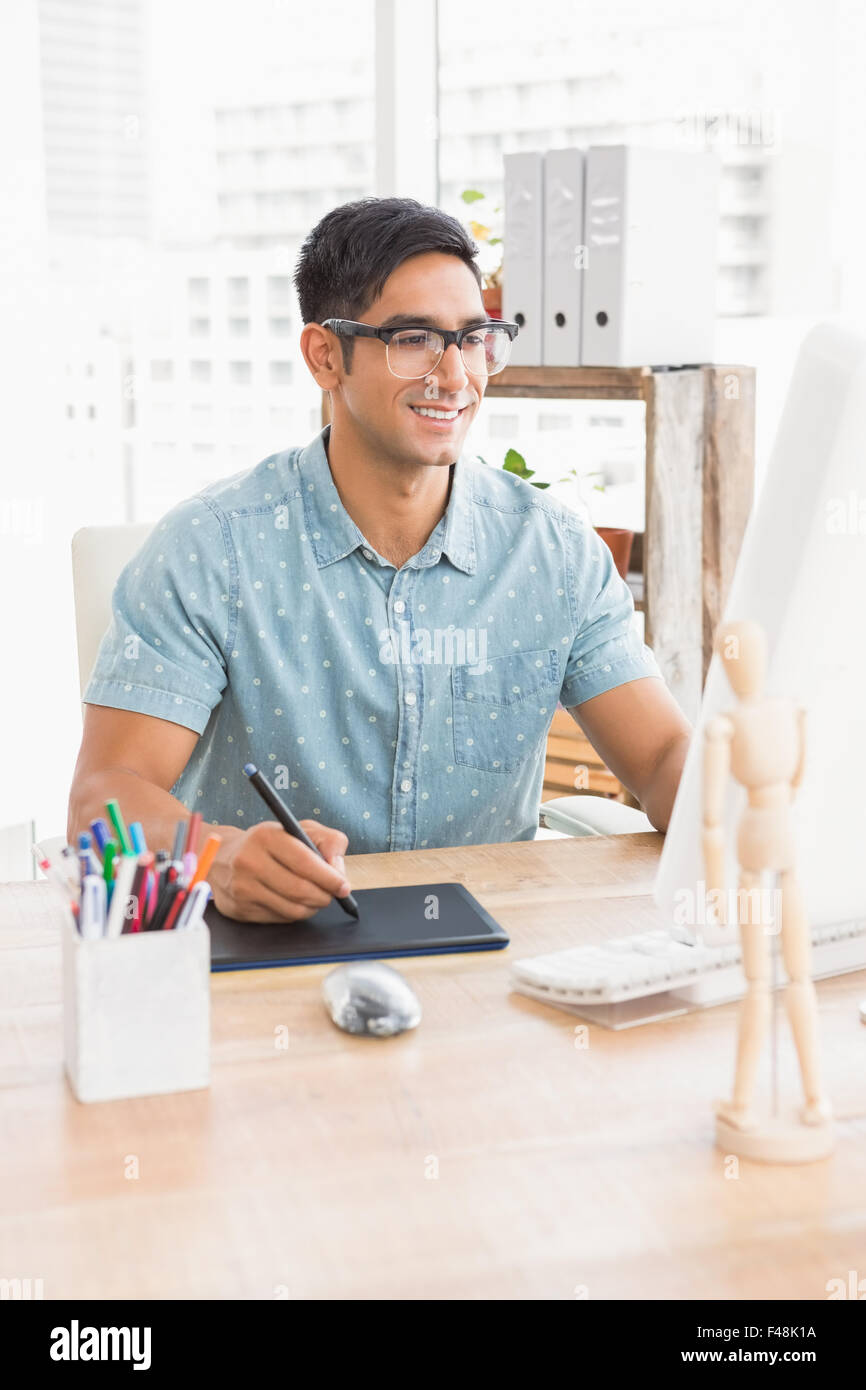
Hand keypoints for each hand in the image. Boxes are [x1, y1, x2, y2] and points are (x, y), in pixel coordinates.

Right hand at [209, 820, 350, 921]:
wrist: (223, 857)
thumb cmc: (269, 843)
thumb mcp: (298, 829)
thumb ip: (327, 841)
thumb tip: (338, 869)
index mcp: (266, 836)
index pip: (305, 863)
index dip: (330, 878)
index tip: (343, 886)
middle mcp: (250, 861)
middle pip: (300, 890)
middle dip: (324, 896)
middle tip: (331, 895)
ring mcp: (242, 887)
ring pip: (292, 910)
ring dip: (311, 907)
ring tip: (314, 898)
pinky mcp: (239, 909)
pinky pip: (279, 919)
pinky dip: (293, 914)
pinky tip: (293, 902)